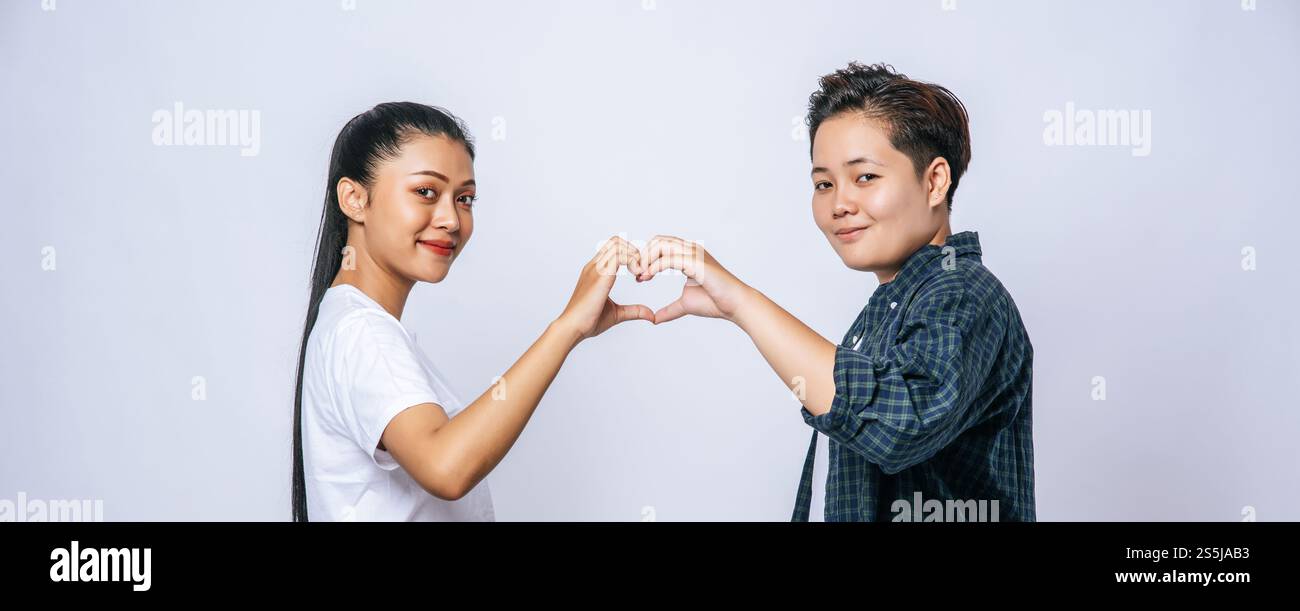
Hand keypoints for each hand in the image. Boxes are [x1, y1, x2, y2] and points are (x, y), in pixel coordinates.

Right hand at [556, 235, 653, 341]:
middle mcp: (594, 266)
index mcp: (596, 271)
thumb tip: (651, 315)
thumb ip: (634, 311)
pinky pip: (618, 256)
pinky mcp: (599, 276)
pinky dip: (632, 261)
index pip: (613, 248)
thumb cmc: (588, 321)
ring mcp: (595, 269)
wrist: (572, 328)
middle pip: (616, 241)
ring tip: (640, 273)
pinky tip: (637, 275)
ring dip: (634, 255)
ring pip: (617, 245)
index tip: (639, 272)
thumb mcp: (617, 313)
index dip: (630, 255)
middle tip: (641, 271)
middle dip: (634, 251)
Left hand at [636, 235, 751, 324]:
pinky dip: (654, 266)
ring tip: (640, 276)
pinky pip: (668, 258)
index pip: (661, 245)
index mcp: (688, 255)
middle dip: (643, 255)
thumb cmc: (715, 302)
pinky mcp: (695, 262)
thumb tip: (655, 319)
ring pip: (661, 244)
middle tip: (636, 275)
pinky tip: (648, 277)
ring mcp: (693, 253)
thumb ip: (669, 309)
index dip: (646, 258)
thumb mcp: (685, 304)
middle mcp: (690, 250)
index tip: (638, 276)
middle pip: (658, 240)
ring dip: (646, 258)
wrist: (735, 305)